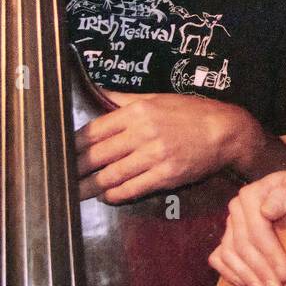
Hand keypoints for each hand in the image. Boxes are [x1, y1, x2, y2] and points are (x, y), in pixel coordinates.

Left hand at [76, 89, 261, 202]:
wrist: (226, 131)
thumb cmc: (192, 113)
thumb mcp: (158, 97)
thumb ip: (124, 99)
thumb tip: (98, 89)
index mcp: (138, 112)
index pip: (94, 131)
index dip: (73, 145)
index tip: (60, 154)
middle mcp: (143, 132)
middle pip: (97, 155)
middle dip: (75, 170)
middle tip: (59, 179)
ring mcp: (155, 155)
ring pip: (111, 175)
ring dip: (89, 187)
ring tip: (76, 193)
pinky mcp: (166, 175)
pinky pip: (132, 189)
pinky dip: (115, 195)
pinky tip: (106, 196)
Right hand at [209, 170, 285, 285]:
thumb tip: (267, 211)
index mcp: (252, 194)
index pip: (257, 230)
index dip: (271, 254)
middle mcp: (237, 207)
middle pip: (244, 245)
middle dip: (261, 271)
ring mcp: (230, 222)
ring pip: (230, 254)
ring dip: (247, 277)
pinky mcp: (227, 235)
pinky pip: (218, 258)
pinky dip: (230, 273)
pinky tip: (246, 285)